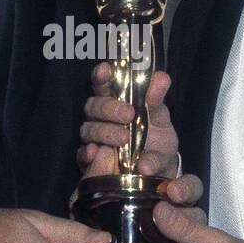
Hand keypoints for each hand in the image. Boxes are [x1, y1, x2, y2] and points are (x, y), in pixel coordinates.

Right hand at [77, 63, 199, 204]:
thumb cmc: (157, 140)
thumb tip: (161, 78)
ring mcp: (94, 139)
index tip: (106, 70)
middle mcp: (101, 118)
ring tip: (124, 138)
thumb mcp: (161, 120)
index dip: (101, 75)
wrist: (158, 173)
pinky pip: (82, 155)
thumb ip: (158, 100)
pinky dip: (88, 153)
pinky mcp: (90, 162)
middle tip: (128, 114)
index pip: (103, 83)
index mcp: (116, 101)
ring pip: (88, 129)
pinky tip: (96, 154)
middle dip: (108, 107)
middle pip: (93, 106)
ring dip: (105, 131)